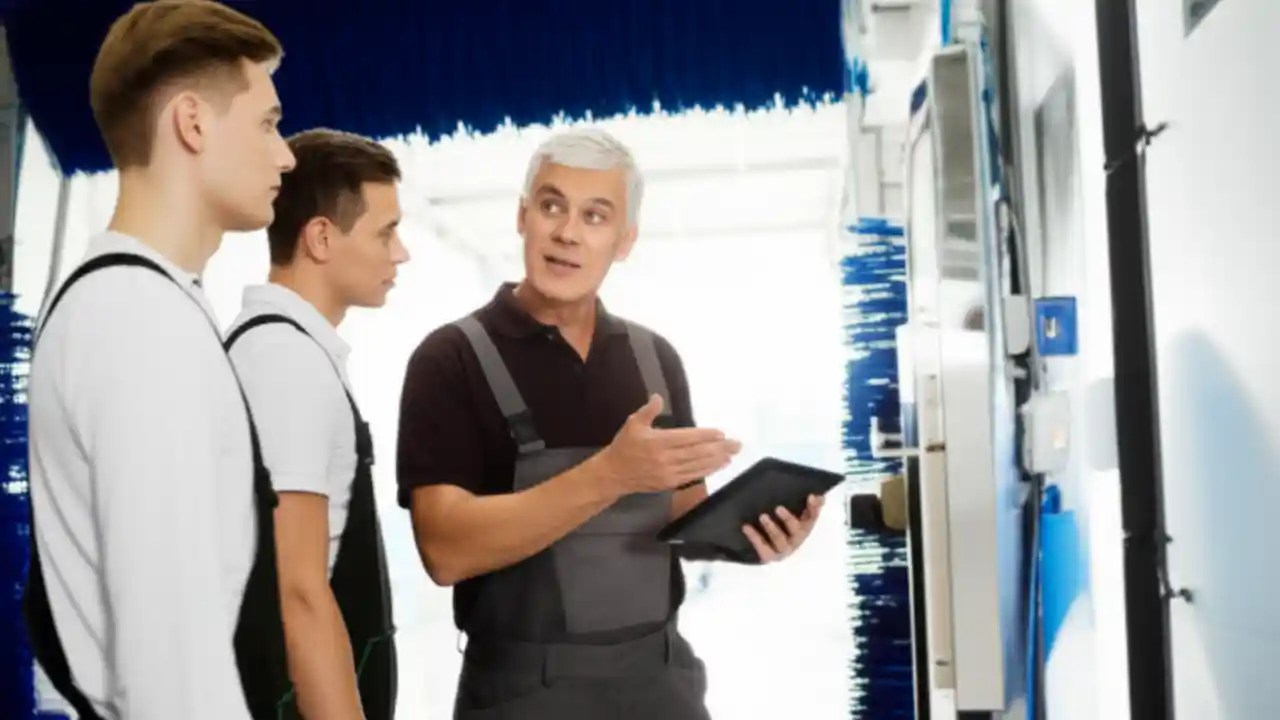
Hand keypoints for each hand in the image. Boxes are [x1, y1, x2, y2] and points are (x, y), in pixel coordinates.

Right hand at [598, 394, 740, 495]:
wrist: (614, 474)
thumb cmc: (624, 446)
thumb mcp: (632, 424)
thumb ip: (648, 411)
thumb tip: (659, 397)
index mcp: (658, 442)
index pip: (687, 438)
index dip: (706, 436)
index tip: (721, 433)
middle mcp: (666, 458)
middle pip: (698, 452)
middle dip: (720, 448)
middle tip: (737, 444)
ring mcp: (669, 473)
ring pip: (698, 465)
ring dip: (718, 460)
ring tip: (733, 453)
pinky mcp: (670, 483)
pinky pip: (693, 476)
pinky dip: (708, 470)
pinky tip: (719, 465)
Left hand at [742, 494, 824, 562]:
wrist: (767, 545)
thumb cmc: (784, 524)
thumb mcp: (794, 512)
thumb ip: (807, 504)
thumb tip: (819, 495)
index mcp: (805, 527)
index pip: (813, 517)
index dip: (813, 508)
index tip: (811, 497)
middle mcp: (796, 540)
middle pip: (797, 531)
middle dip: (788, 519)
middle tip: (778, 508)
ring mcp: (783, 549)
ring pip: (780, 541)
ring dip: (772, 528)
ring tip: (762, 516)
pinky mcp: (769, 556)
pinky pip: (763, 549)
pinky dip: (755, 538)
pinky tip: (746, 527)